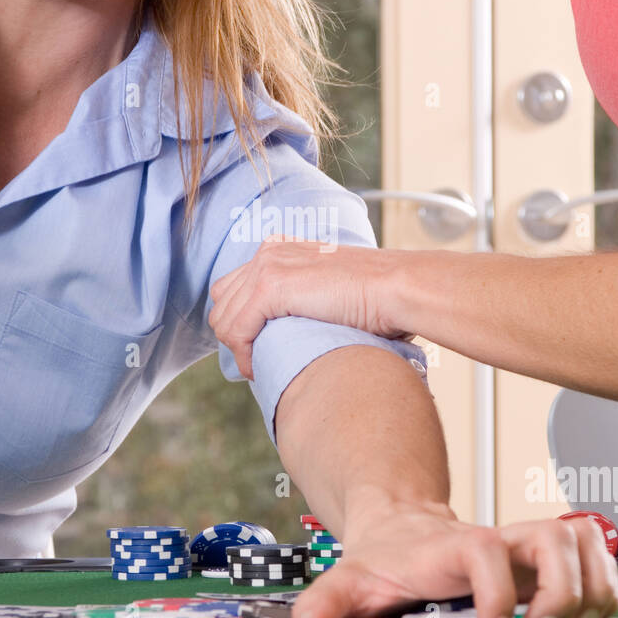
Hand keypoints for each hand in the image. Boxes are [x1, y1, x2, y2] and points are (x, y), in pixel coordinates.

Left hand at [209, 236, 411, 378]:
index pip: (235, 287)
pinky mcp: (270, 286)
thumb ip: (302, 298)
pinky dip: (244, 355)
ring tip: (259, 367)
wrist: (395, 288)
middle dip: (234, 336)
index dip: (240, 322)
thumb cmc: (376, 298)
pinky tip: (258, 368)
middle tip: (256, 361)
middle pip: (222, 302)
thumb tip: (286, 329)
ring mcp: (267, 266)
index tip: (257, 348)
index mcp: (280, 249)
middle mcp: (269, 252)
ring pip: (224, 318)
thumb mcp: (329, 290)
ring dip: (238, 349)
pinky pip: (237, 330)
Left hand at [291, 509, 617, 617]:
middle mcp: (502, 539)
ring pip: (586, 544)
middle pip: (557, 538)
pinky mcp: (550, 560)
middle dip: (562, 592)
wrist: (402, 524)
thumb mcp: (348, 578)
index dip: (497, 595)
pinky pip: (598, 559)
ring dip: (591, 591)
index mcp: (456, 545)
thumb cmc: (383, 558)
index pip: (489, 553)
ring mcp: (530, 547)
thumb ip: (325, 602)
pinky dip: (604, 589)